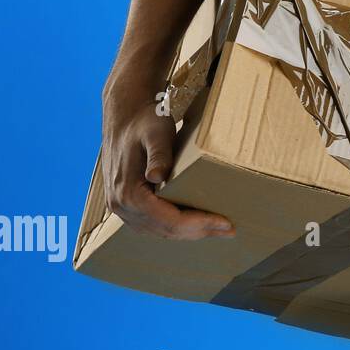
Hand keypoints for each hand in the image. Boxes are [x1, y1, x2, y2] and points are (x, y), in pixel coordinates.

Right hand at [100, 84, 234, 239]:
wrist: (125, 116)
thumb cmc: (145, 121)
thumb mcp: (156, 132)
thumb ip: (158, 154)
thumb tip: (157, 176)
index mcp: (128, 191)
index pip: (168, 220)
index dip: (199, 224)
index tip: (225, 223)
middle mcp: (120, 205)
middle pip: (165, 230)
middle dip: (200, 232)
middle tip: (229, 230)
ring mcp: (121, 207)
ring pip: (159, 231)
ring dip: (190, 233)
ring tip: (218, 229)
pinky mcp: (126, 204)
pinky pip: (152, 224)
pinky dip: (176, 227)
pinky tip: (195, 224)